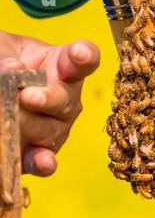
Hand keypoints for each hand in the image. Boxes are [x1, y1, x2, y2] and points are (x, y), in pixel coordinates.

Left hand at [0, 32, 99, 175]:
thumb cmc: (2, 63)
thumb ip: (5, 57)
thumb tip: (13, 70)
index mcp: (61, 65)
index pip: (82, 60)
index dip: (84, 57)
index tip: (79, 54)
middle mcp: (66, 97)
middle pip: (66, 100)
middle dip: (48, 99)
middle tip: (26, 96)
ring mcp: (55, 127)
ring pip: (50, 131)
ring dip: (27, 125)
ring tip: (6, 119)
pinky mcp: (37, 152)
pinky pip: (44, 160)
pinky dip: (44, 163)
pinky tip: (43, 163)